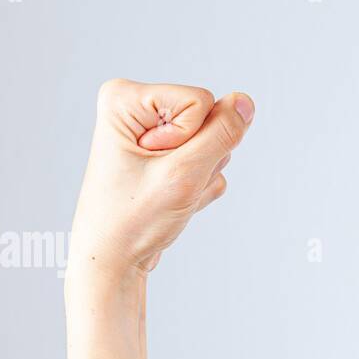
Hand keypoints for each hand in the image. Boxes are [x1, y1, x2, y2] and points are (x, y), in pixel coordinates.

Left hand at [67, 79, 254, 281]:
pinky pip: (205, 161)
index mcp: (125, 97)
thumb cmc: (133, 219)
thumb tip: (245, 102)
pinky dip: (198, 186)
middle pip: (207, 118)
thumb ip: (221, 134)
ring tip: (166, 194)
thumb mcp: (184, 174)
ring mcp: (152, 133)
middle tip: (164, 184)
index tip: (157, 167)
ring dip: (200, 175)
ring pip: (210, 142)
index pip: (201, 100)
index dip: (192, 140)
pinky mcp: (165, 156)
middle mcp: (135, 108)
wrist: (113, 260)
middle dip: (198, 157)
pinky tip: (171, 201)